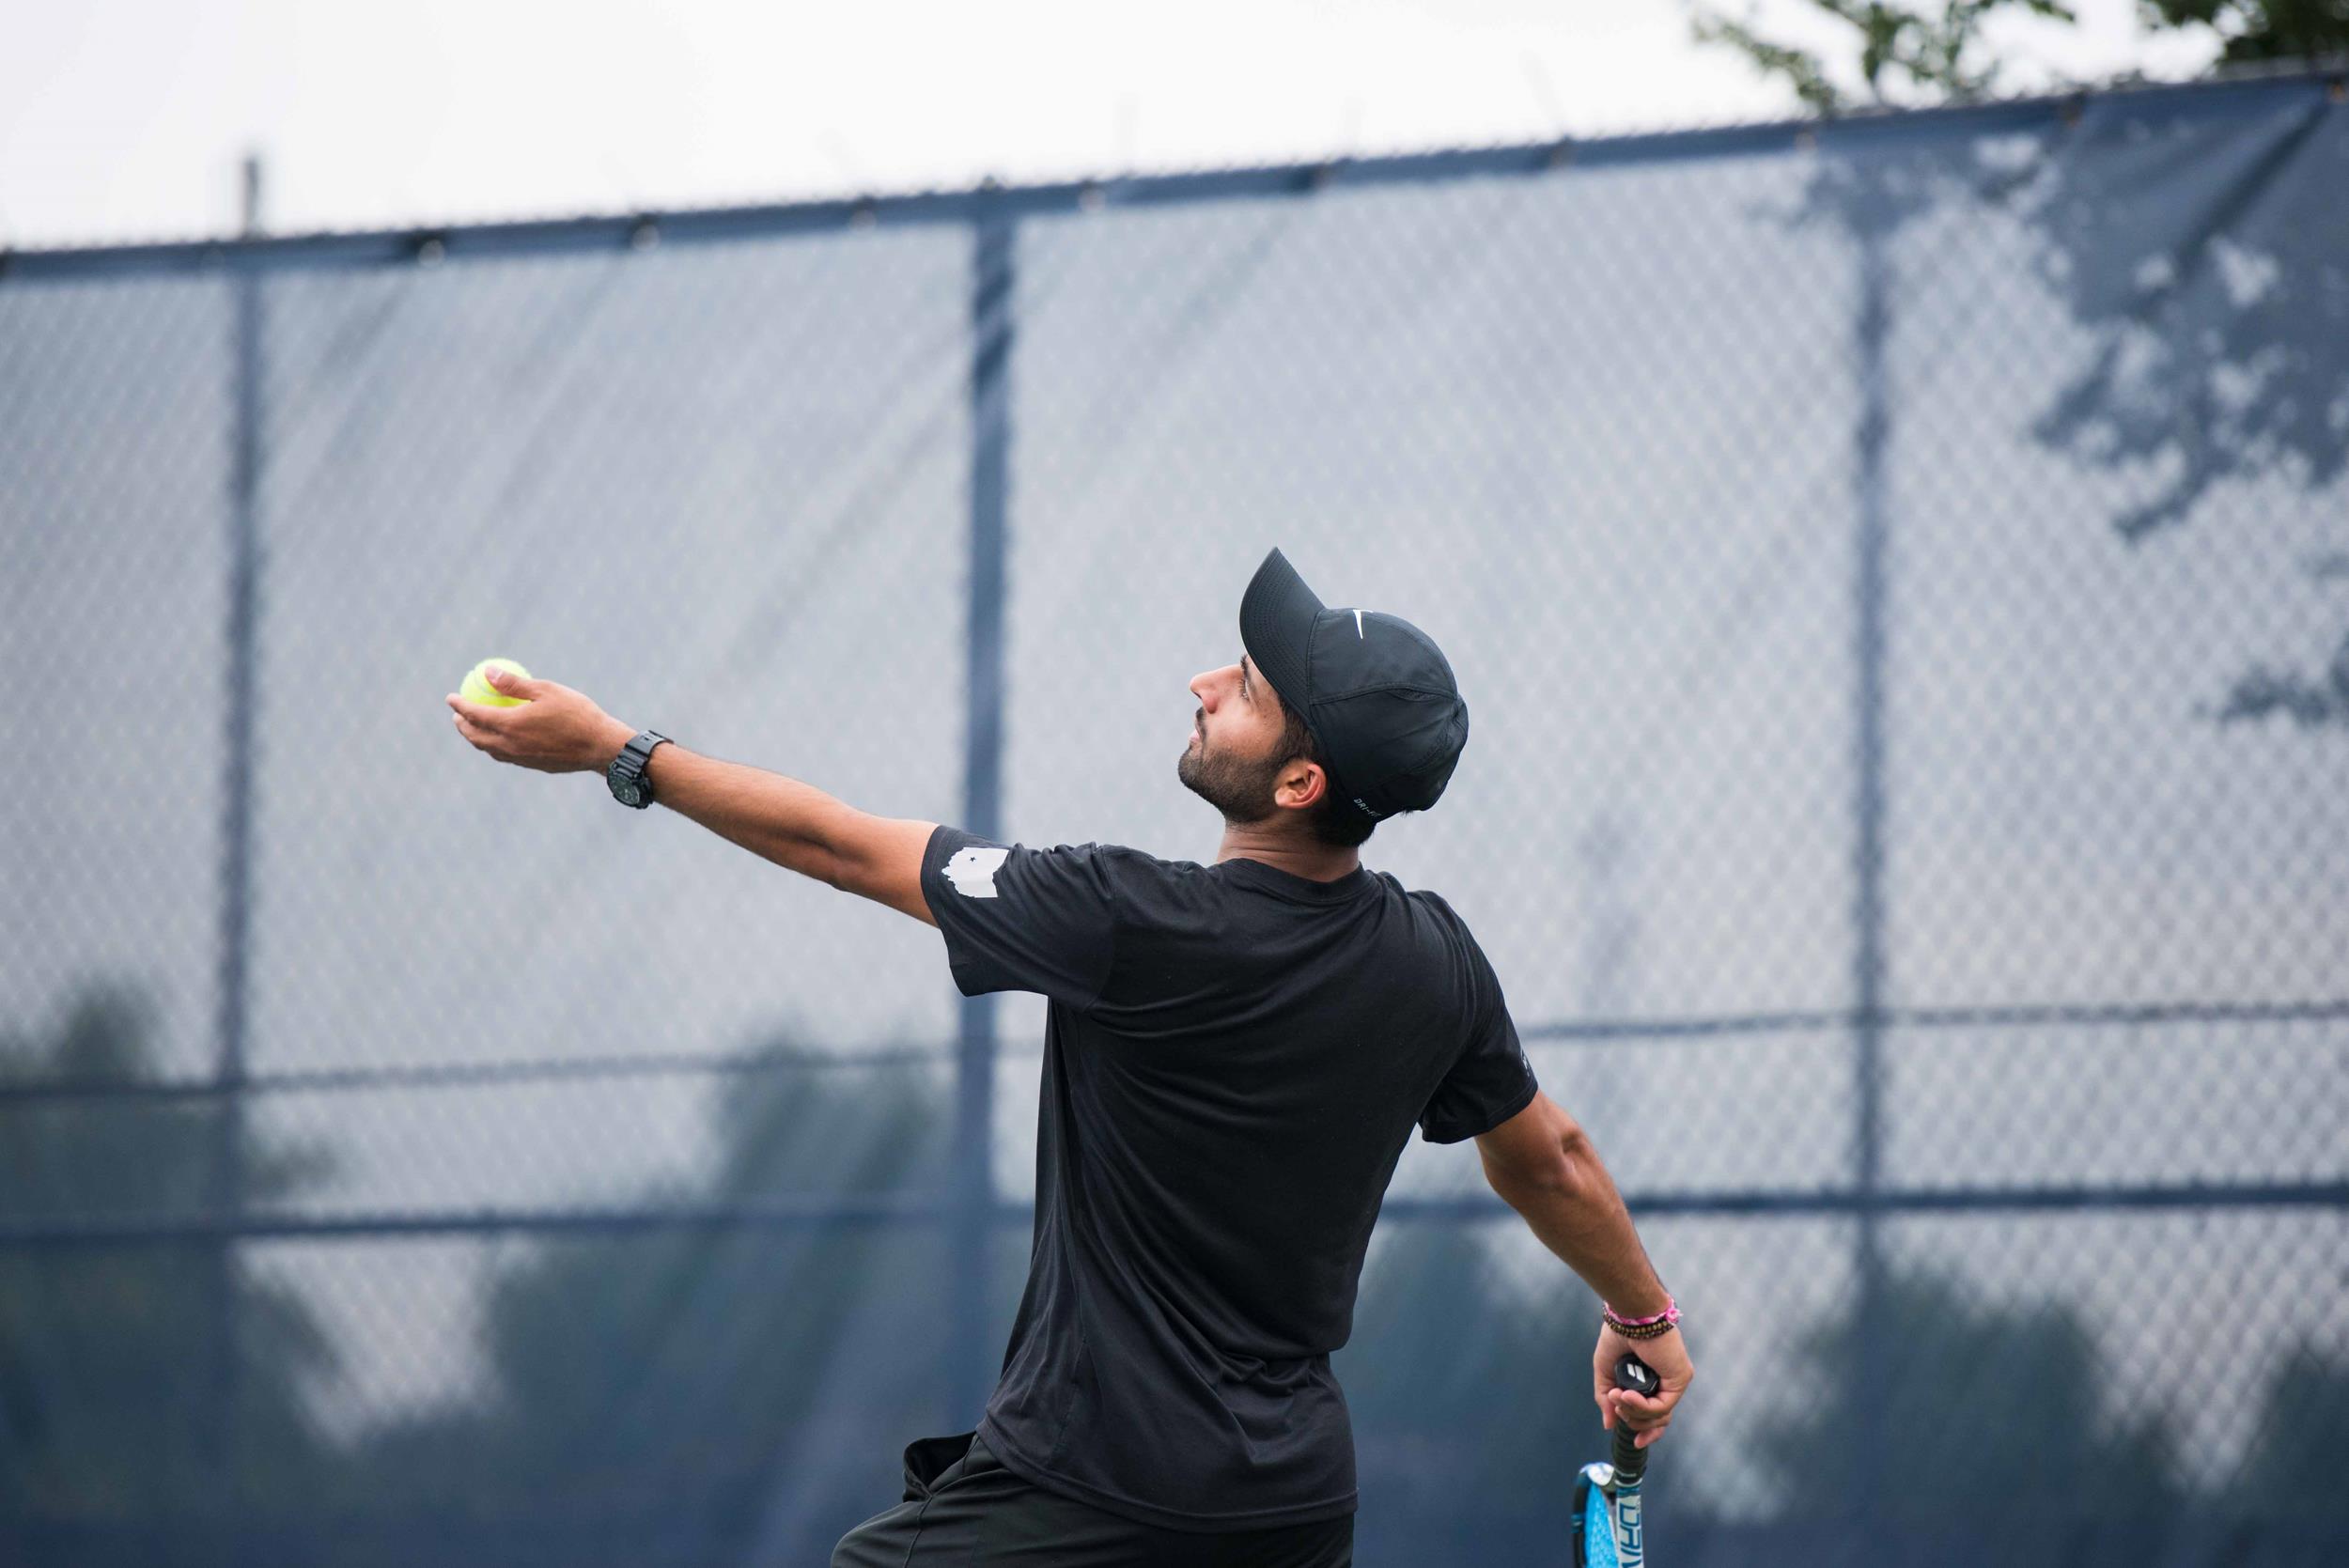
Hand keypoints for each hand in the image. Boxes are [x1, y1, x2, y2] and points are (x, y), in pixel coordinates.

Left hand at [446, 665, 633, 775]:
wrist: (600, 746)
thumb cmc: (577, 713)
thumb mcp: (546, 690)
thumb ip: (513, 683)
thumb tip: (487, 672)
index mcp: (510, 724)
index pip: (474, 714)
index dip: (458, 705)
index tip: (450, 697)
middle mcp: (510, 745)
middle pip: (475, 737)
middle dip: (462, 726)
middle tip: (458, 715)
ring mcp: (520, 758)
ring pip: (488, 750)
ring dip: (476, 739)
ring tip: (474, 729)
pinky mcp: (532, 765)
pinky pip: (505, 756)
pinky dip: (494, 747)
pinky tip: (501, 740)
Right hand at [1594, 1324, 1692, 1449]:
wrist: (1629, 1315)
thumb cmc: (1618, 1336)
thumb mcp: (1606, 1372)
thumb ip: (1606, 1399)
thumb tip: (1609, 1424)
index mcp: (1652, 1381)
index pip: (1655, 1415)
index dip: (1645, 1431)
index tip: (1635, 1442)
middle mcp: (1667, 1383)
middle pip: (1658, 1421)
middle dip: (1635, 1423)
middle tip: (1617, 1409)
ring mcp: (1676, 1381)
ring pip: (1659, 1416)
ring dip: (1634, 1413)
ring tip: (1617, 1398)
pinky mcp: (1680, 1378)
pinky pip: (1662, 1406)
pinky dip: (1642, 1406)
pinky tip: (1626, 1396)